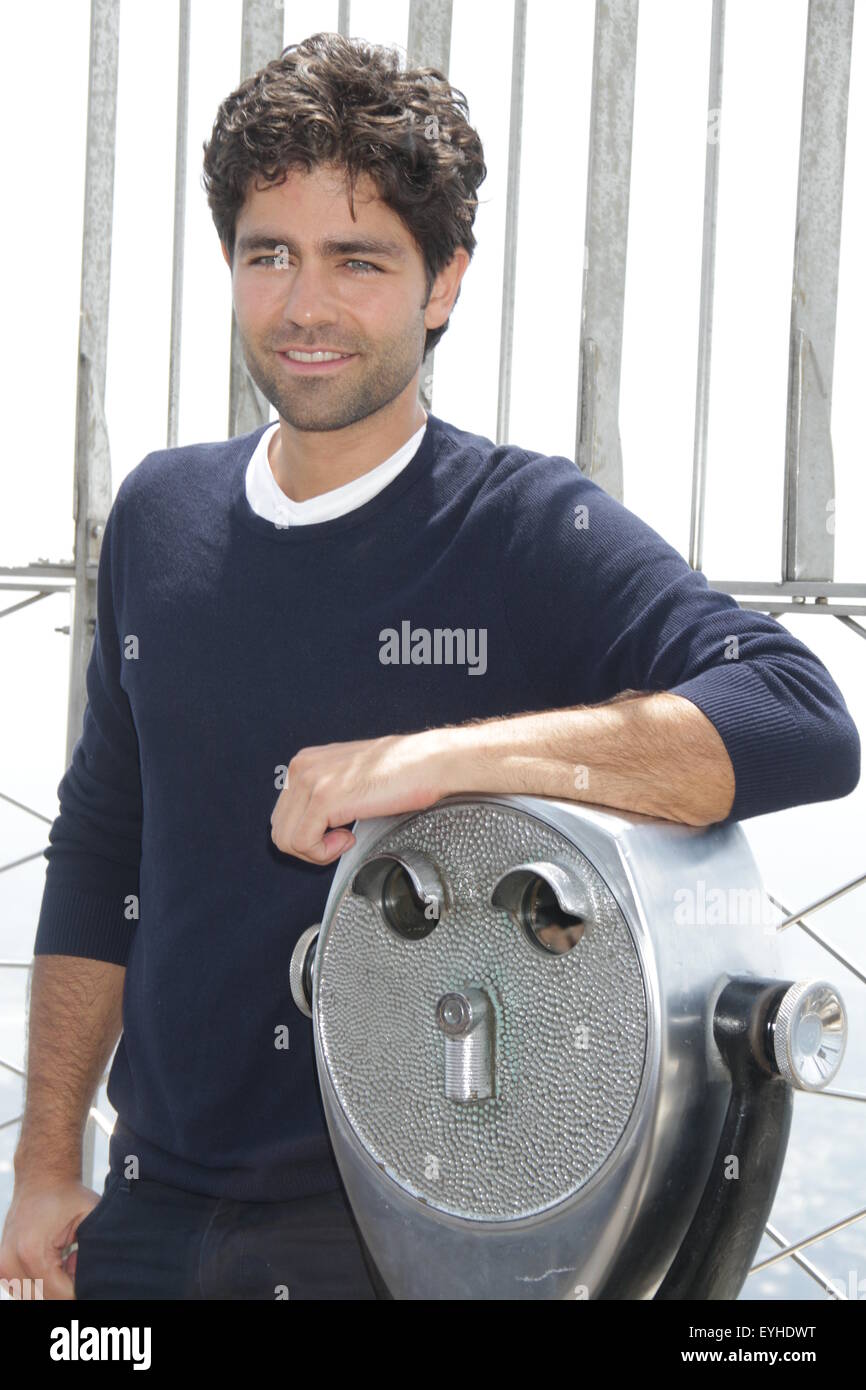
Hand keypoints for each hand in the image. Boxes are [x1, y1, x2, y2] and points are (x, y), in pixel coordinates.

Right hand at [0, 1176, 100, 1299]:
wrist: (41, 1178)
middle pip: (47, 1299)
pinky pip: (25, 1290)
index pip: (61, 1295)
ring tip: (65, 1257)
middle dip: (67, 1286)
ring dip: (54, 1285)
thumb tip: (96, 1280)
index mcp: (32, 1253)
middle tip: (76, 1258)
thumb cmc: (68, 1196)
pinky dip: (42, 1282)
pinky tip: (53, 1260)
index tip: (86, 1265)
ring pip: (35, 1297)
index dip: (81, 1287)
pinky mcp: (1, 1269)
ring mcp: (2, 1268)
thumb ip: (95, 1252)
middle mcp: (10, 1264)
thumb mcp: (91, 1217)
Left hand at [270, 730, 455, 863]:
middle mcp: (302, 768)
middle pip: (279, 830)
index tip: (335, 834)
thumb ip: (323, 795)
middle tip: (340, 841)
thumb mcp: (348, 778)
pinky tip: (349, 838)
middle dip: (309, 847)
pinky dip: (325, 853)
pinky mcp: (324, 798)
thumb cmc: (401, 772)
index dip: (308, 836)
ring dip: (317, 852)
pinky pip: (304, 844)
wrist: (428, 763)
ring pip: (286, 841)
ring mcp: (311, 781)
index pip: (282, 816)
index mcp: (305, 763)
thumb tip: (312, 827)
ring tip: (345, 839)